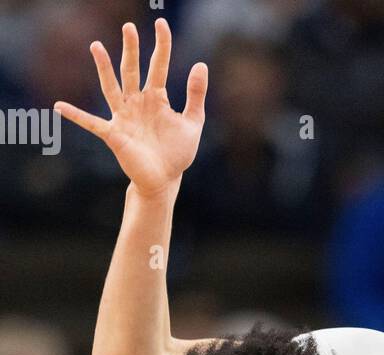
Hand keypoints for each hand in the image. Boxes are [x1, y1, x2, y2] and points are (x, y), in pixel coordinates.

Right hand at [54, 18, 206, 197]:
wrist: (165, 180)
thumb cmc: (177, 152)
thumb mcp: (193, 123)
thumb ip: (195, 95)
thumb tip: (201, 64)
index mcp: (156, 98)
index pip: (158, 66)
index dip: (161, 45)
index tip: (161, 23)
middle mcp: (137, 102)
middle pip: (132, 70)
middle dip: (131, 49)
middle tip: (128, 27)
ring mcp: (124, 117)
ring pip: (112, 87)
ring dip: (104, 68)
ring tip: (97, 46)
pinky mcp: (114, 135)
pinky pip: (92, 123)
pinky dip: (76, 116)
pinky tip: (60, 106)